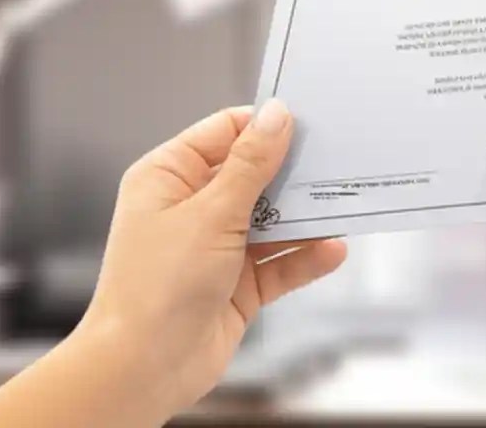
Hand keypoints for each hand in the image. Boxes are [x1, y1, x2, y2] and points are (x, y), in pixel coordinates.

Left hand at [76, 99, 345, 415]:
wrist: (143, 368)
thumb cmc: (156, 288)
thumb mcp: (210, 214)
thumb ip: (250, 165)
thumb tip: (276, 116)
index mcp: (168, 177)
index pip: (223, 133)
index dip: (264, 125)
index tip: (308, 121)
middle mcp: (191, 208)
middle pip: (253, 176)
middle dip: (292, 173)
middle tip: (335, 160)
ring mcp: (215, 247)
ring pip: (271, 220)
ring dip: (305, 217)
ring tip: (342, 204)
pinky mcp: (237, 284)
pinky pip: (280, 262)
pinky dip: (305, 257)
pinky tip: (333, 250)